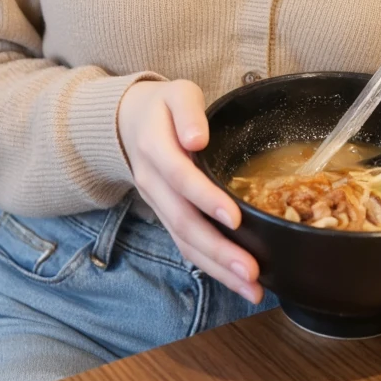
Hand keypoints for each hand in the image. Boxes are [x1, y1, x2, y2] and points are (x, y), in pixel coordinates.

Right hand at [117, 79, 262, 304]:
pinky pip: (185, 245)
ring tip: (251, 288)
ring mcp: (157, 204)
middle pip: (183, 222)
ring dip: (217, 268)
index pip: (181, 177)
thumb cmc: (164, 106)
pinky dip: (210, 266)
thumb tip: (196, 139)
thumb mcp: (177, 93)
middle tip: (251, 271)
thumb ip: (188, 111)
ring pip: (184, 242)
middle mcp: (153, 182)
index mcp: (155, 148)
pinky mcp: (165, 216)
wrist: (129, 122)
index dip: (206, 199)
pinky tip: (236, 280)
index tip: (235, 217)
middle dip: (217, 250)